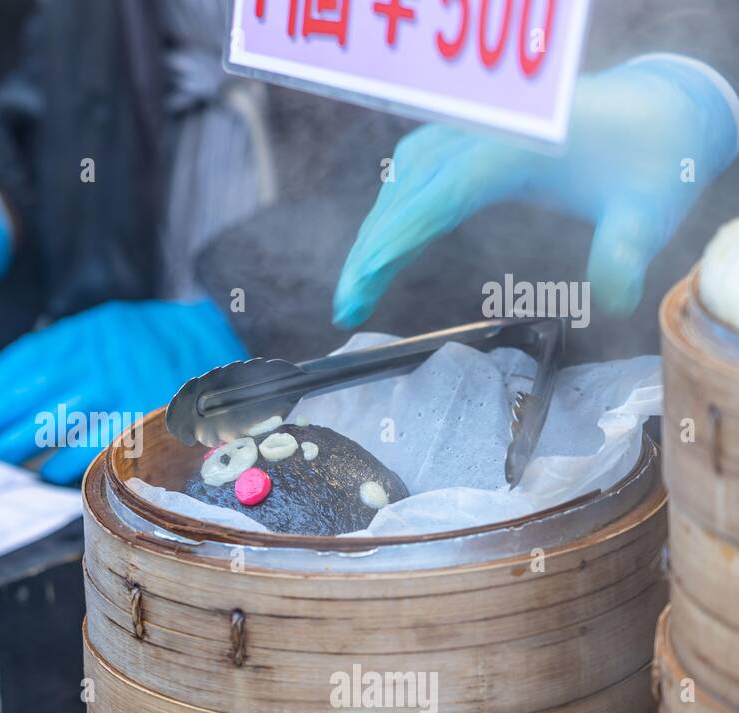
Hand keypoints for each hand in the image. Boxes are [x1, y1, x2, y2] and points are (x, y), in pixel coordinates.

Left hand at [0, 299, 247, 484]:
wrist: (225, 354)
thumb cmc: (159, 345)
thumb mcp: (112, 329)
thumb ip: (70, 348)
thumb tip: (15, 382)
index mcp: (92, 333)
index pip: (28, 359)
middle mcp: (104, 359)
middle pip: (34, 392)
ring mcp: (124, 393)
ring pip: (57, 421)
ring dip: (21, 441)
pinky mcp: (144, 424)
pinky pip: (94, 447)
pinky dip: (67, 461)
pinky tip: (46, 471)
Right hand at [334, 57, 738, 328]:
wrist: (661, 109)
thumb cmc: (651, 160)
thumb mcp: (649, 212)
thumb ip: (626, 255)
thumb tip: (614, 303)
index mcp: (521, 146)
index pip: (441, 193)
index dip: (397, 238)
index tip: (363, 280)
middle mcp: (486, 132)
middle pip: (408, 190)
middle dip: (371, 250)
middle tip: (345, 308)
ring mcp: (473, 130)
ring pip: (402, 180)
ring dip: (375, 232)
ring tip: (356, 290)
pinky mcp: (469, 138)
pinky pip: (413, 171)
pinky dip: (391, 209)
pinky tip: (381, 244)